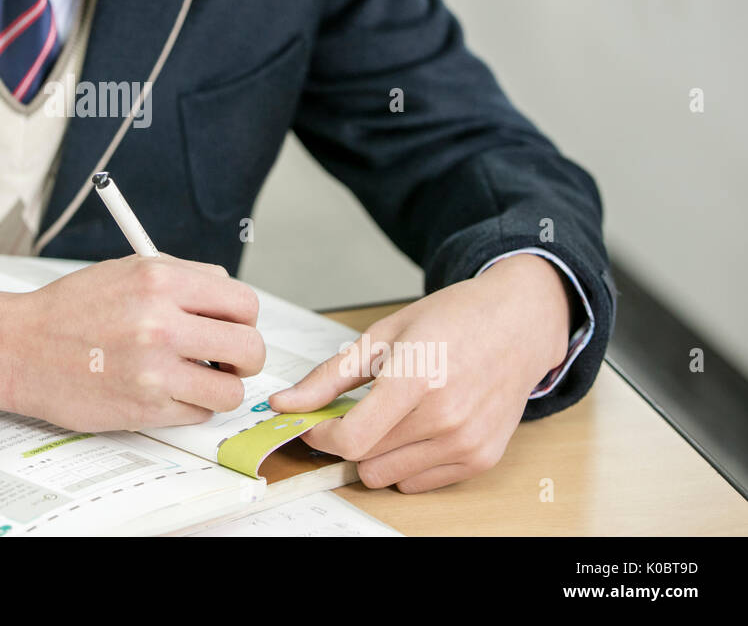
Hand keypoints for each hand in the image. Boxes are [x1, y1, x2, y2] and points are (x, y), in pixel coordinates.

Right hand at [0, 253, 264, 432]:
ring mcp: (154, 370)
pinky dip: (189, 406)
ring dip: (219, 387)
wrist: (19, 348)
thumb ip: (183, 281)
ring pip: (230, 390)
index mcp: (160, 280)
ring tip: (195, 377)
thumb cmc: (70, 309)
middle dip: (243, 357)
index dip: (244, 318)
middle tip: (224, 358)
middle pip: (249, 348)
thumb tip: (230, 304)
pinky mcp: (144, 407)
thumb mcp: (127, 271)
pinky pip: (198, 414)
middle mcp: (161, 323)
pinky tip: (164, 390)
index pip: (243, 303)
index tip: (232, 326)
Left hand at [268, 253, 572, 492]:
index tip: (315, 422)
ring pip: (388, 476)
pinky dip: (408, 461)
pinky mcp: (481, 459)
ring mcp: (466, 442)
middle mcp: (444, 417)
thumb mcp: (383, 335)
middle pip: (365, 459)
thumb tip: (285, 403)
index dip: (322, 434)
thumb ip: (329, 376)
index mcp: (414, 379)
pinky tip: (420, 426)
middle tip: (359, 409)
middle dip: (349, 438)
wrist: (517, 323)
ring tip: (394, 415)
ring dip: (378, 452)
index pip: (351, 439)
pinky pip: (419, 482)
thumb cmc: (452, 320)